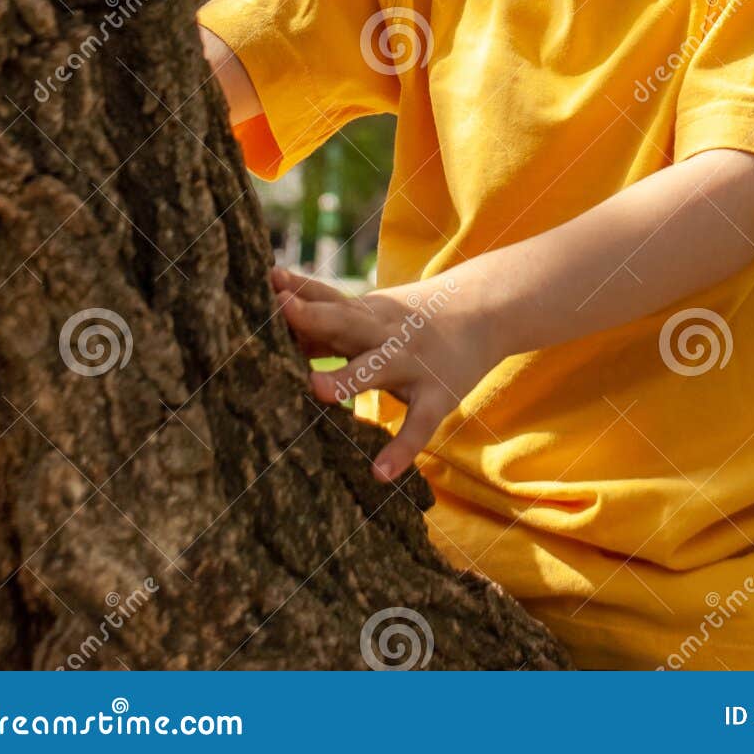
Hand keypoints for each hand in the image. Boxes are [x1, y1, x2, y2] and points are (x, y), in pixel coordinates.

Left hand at [269, 266, 504, 483]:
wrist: (485, 311)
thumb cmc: (409, 320)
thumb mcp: (371, 313)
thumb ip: (327, 323)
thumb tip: (272, 327)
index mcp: (365, 312)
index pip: (328, 298)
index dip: (299, 291)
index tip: (268, 279)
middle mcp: (384, 333)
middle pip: (345, 321)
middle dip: (313, 316)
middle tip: (281, 307)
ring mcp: (410, 363)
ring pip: (376, 368)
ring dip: (346, 377)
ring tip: (315, 389)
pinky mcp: (436, 395)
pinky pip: (417, 424)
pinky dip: (401, 448)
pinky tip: (380, 473)